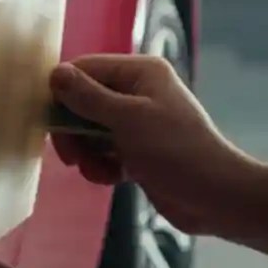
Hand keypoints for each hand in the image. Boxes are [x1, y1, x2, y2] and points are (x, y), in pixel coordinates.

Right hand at [49, 55, 260, 234]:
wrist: (215, 197)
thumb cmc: (175, 150)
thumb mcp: (127, 120)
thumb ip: (88, 97)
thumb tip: (54, 73)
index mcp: (140, 73)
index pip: (86, 69)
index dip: (64, 92)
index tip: (51, 122)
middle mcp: (139, 92)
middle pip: (85, 102)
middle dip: (74, 129)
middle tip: (69, 155)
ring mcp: (139, 124)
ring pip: (92, 131)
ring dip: (87, 152)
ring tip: (94, 169)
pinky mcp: (139, 153)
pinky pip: (105, 153)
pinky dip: (101, 166)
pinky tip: (111, 179)